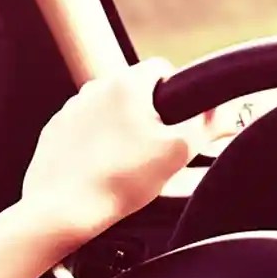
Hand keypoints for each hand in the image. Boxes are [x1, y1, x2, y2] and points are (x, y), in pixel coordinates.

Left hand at [10, 58, 220, 251]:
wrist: (66, 209)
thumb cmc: (121, 180)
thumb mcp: (178, 152)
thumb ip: (206, 124)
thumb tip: (221, 111)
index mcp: (126, 84)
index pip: (161, 68)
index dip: (177, 93)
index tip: (179, 120)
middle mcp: (94, 88)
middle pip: (134, 91)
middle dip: (147, 114)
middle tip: (156, 149)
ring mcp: (70, 110)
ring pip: (108, 110)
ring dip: (120, 128)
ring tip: (128, 163)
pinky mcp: (55, 132)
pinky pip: (84, 130)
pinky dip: (95, 144)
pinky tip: (103, 169)